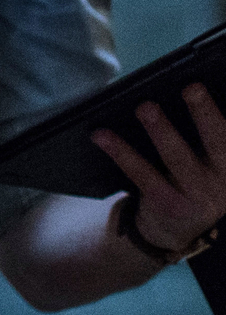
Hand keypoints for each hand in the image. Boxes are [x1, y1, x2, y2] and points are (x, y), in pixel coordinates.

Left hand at [91, 82, 225, 252]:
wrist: (178, 228)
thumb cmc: (192, 176)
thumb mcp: (209, 159)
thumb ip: (205, 133)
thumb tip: (189, 87)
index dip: (221, 113)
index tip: (210, 86)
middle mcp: (223, 180)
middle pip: (218, 143)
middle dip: (205, 114)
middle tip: (191, 88)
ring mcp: (197, 195)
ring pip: (178, 159)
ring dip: (161, 131)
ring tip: (145, 107)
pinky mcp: (168, 204)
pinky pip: (143, 174)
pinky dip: (121, 152)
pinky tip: (101, 134)